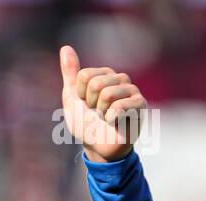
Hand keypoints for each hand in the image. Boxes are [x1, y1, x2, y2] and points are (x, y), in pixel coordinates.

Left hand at [59, 45, 146, 161]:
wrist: (98, 149)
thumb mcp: (72, 98)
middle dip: (91, 105)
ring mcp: (132, 90)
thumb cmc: (86, 124)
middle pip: (95, 84)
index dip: (81, 95)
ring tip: (106, 118)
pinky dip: (111, 119)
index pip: (84, 76)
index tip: (86, 105)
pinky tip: (116, 123)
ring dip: (101, 113)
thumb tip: (65, 47)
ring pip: (106, 94)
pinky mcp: (140, 104)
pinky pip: (119, 106)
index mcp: (105, 74)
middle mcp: (120, 78)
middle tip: (97, 114)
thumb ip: (70, 73)